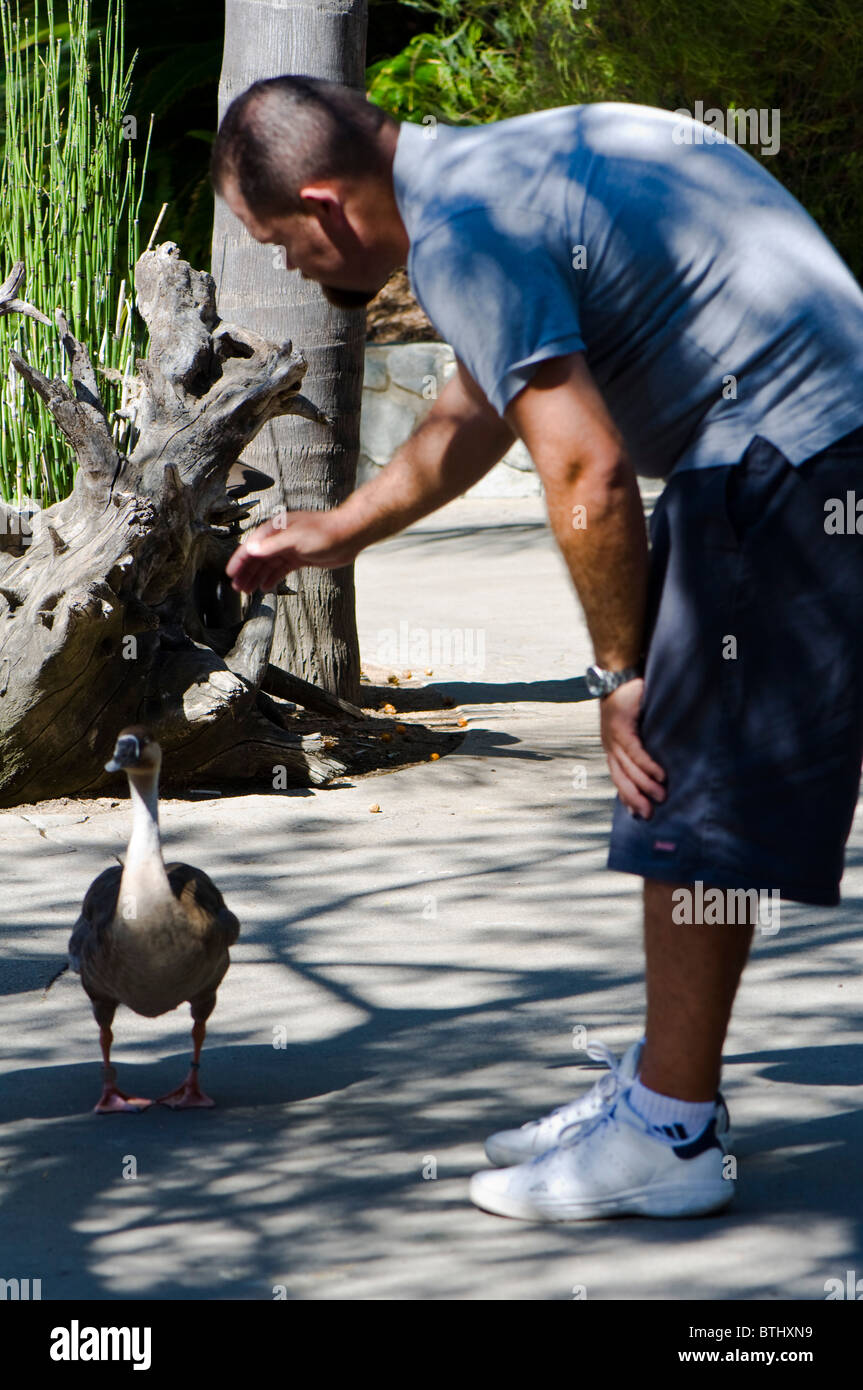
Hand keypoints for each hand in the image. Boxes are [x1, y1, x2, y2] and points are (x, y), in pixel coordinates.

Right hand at [226, 509, 358, 593]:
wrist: (349, 535)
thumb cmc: (325, 533)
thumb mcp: (296, 539)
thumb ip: (273, 545)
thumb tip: (251, 550)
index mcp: (275, 529)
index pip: (251, 546)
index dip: (239, 560)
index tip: (230, 573)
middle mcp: (280, 538)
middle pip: (257, 557)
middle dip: (246, 572)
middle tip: (236, 588)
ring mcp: (290, 548)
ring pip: (268, 565)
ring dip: (257, 577)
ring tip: (247, 591)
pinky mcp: (300, 557)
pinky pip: (281, 569)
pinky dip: (272, 578)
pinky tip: (265, 587)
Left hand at [599, 677, 665, 817]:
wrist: (618, 673)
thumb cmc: (629, 699)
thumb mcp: (634, 725)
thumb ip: (640, 743)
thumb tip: (657, 763)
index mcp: (611, 746)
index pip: (618, 776)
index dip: (626, 795)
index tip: (637, 813)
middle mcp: (609, 744)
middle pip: (620, 777)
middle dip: (634, 798)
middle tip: (649, 814)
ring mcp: (612, 736)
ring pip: (628, 767)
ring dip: (644, 784)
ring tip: (661, 797)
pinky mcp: (621, 726)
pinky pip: (634, 750)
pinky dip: (647, 764)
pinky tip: (658, 776)